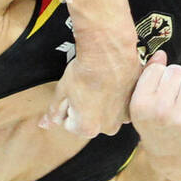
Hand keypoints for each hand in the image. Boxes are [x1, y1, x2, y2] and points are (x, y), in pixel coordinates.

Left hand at [38, 0, 139, 137]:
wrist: (109, 51)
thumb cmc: (85, 71)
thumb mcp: (62, 92)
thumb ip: (54, 112)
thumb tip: (45, 125)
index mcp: (87, 128)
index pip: (70, 124)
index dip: (69, 107)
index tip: (73, 94)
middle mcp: (108, 127)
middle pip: (91, 120)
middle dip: (87, 108)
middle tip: (87, 88)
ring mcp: (124, 116)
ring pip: (108, 112)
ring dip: (104, 102)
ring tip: (100, 84)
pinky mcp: (135, 102)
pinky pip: (123, 102)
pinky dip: (118, 94)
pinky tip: (113, 81)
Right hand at [128, 51, 180, 180]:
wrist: (177, 159)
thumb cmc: (157, 126)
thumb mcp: (144, 105)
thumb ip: (148, 77)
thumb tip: (160, 54)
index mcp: (140, 105)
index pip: (156, 69)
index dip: (161, 76)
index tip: (160, 90)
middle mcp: (158, 111)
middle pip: (176, 71)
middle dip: (178, 80)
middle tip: (175, 97)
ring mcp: (180, 118)